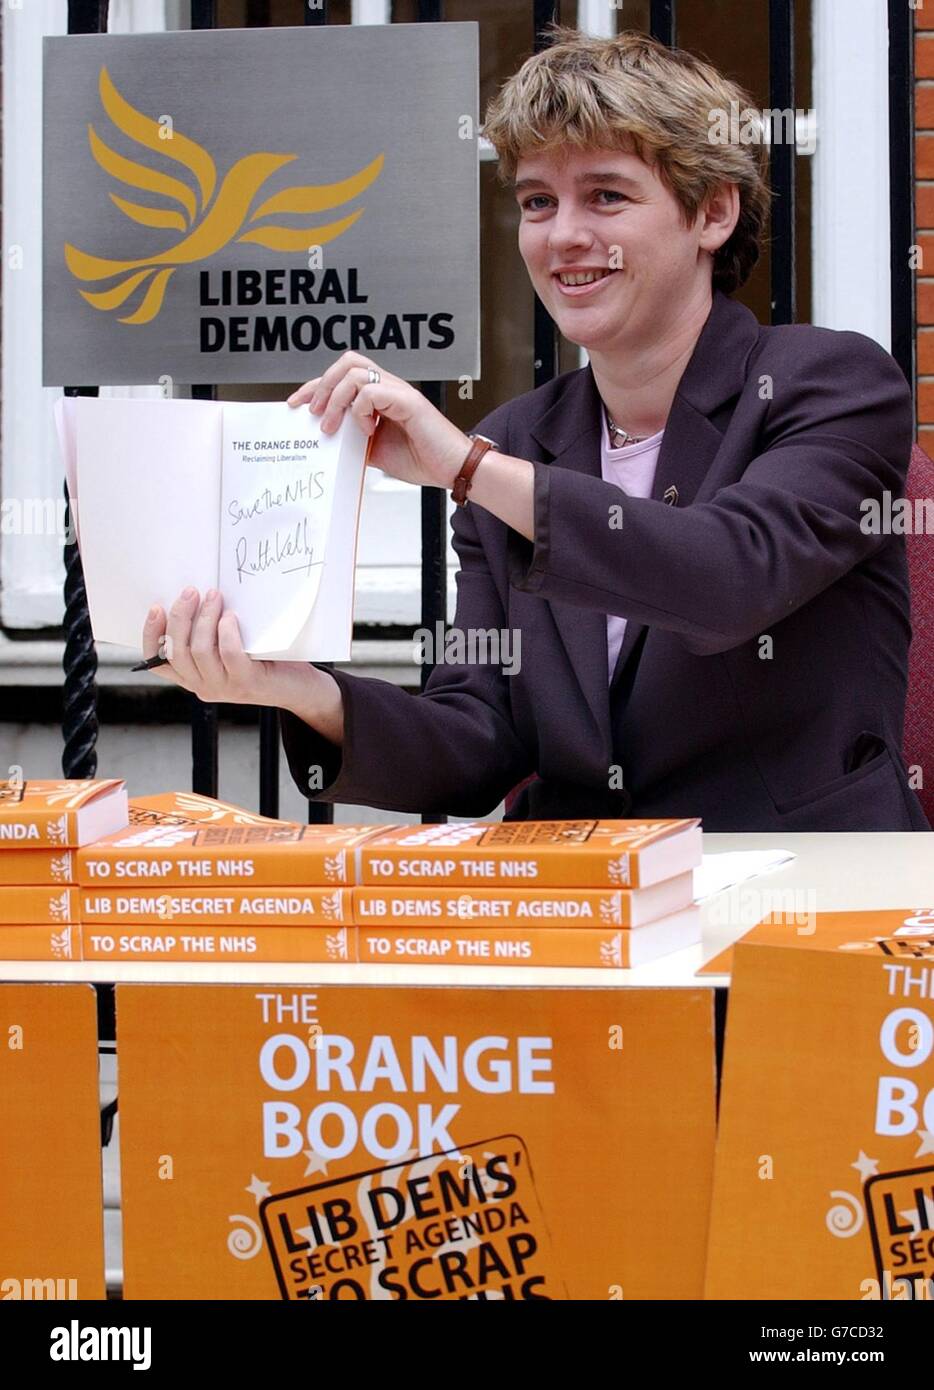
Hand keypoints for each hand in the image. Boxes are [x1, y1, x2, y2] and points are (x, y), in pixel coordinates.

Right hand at [141, 587, 313, 706]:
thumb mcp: (227, 648)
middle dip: (180, 616)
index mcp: (193, 678)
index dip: (151, 635)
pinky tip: (231, 617)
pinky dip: (227, 631)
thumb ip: (208, 635)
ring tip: (216, 597)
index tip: (156, 607)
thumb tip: (194, 598)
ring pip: (200, 651)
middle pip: (176, 651)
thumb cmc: (264, 660)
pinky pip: (228, 653)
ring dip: (205, 618)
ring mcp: (224, 688)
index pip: (158, 661)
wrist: (299, 687)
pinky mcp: (246, 683)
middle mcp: (203, 686)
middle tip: (192, 591)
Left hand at [287, 350, 469, 489]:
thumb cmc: (423, 459)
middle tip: (311, 412)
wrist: (452, 469)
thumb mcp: (374, 452)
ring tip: (331, 426)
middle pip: (347, 362)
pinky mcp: (408, 401)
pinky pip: (372, 391)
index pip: (342, 377)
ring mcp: (398, 391)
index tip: (295, 404)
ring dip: (335, 399)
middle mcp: (389, 387)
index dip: (315, 387)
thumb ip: (353, 440)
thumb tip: (328, 439)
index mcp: (381, 396)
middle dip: (321, 385)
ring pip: (355, 372)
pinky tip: (367, 431)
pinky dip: (361, 411)